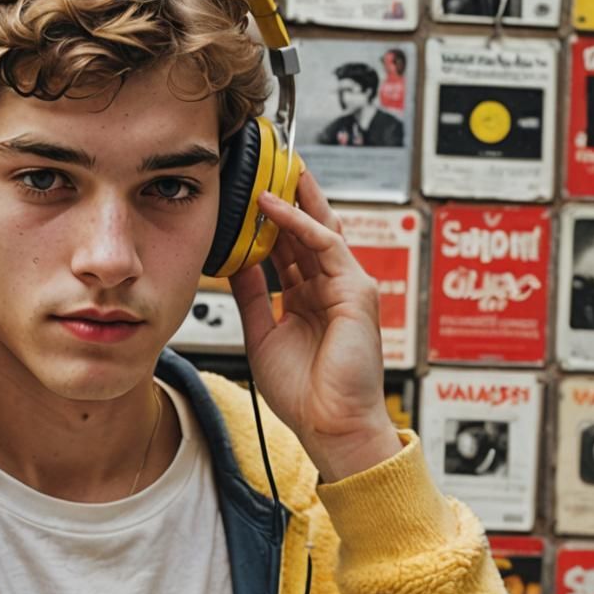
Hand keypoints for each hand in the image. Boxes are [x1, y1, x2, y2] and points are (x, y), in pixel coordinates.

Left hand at [229, 171, 401, 482]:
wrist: (330, 425)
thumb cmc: (304, 394)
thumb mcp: (263, 333)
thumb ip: (254, 295)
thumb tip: (237, 263)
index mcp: (310, 300)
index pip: (290, 249)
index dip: (270, 222)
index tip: (247, 199)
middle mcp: (330, 289)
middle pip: (307, 232)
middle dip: (288, 199)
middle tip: (266, 167)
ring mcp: (346, 288)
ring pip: (319, 229)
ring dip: (295, 200)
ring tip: (270, 171)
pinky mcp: (356, 291)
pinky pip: (326, 245)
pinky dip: (300, 223)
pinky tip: (275, 207)